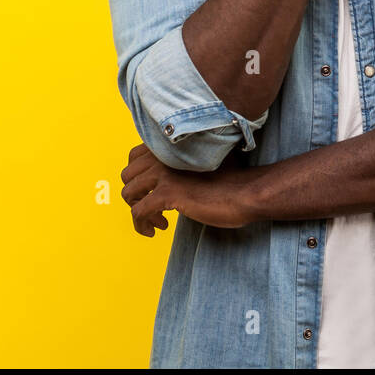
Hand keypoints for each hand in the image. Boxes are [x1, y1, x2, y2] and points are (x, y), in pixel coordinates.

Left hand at [119, 143, 253, 235]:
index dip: (140, 178)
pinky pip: (138, 212)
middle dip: (137, 196)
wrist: (246, 193)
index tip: (153, 192)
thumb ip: (183, 160)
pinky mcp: (167, 193)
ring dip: (139, 212)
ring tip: (159, 221)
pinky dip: (143, 224)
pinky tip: (159, 228)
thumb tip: (168, 174)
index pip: (134, 157)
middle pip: (128, 176)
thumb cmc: (232, 180)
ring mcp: (164, 173)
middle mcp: (163, 155)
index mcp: (170, 146)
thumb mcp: (204, 161)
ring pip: (129, 194)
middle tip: (155, 210)